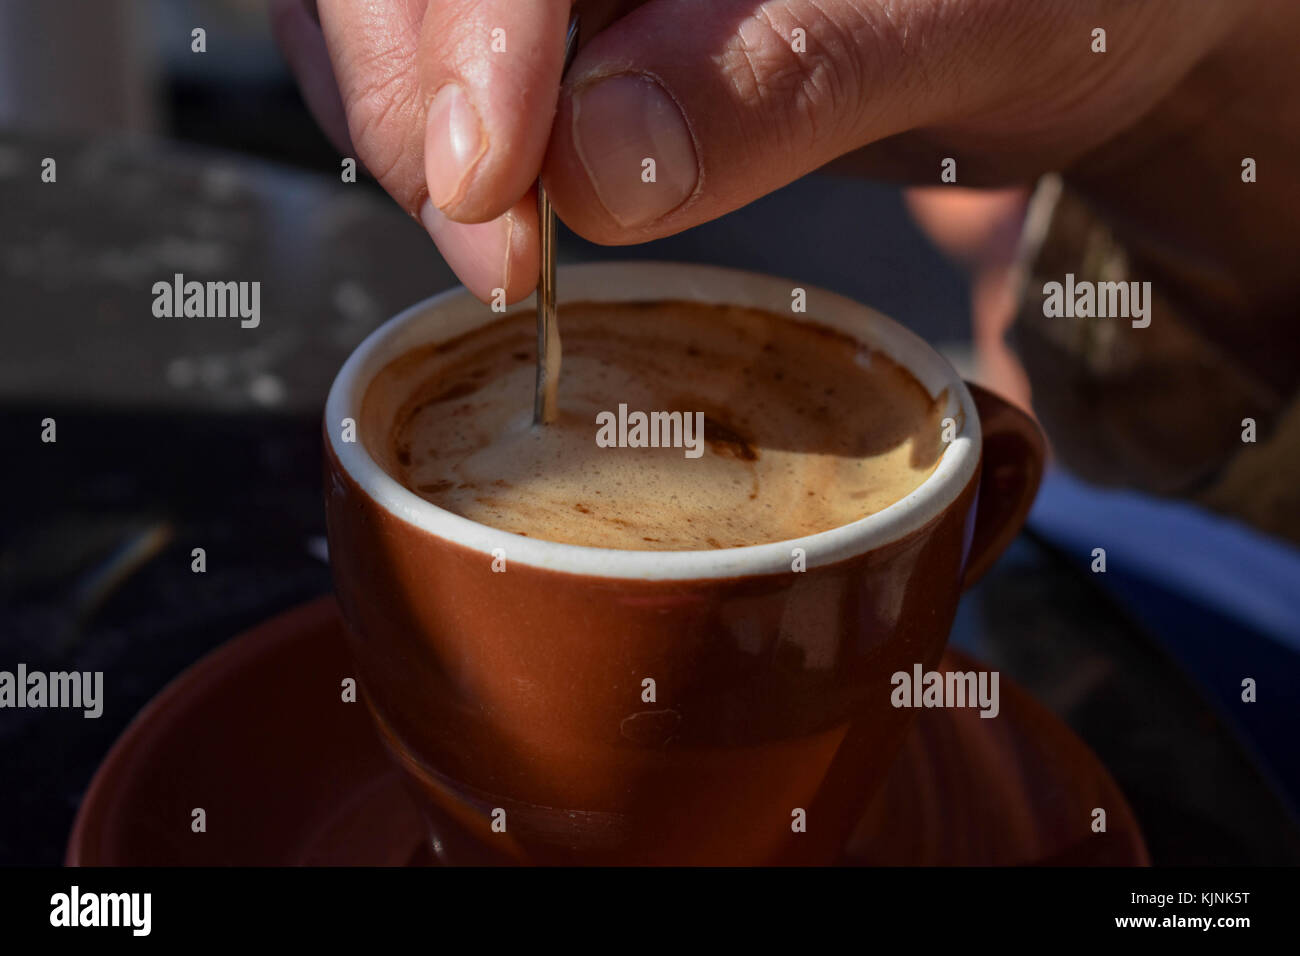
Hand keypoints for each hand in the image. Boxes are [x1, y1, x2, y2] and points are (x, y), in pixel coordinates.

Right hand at [273, 0, 1299, 327]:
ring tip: (493, 244)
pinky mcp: (562, 4)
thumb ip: (778, 84)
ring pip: (383, 0)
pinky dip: (427, 132)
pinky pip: (427, 47)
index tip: (493, 180)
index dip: (472, 28)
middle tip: (492, 253)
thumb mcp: (960, 26)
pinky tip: (489, 199)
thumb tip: (590, 174)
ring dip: (403, 125)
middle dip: (415, 96)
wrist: (1072, 15)